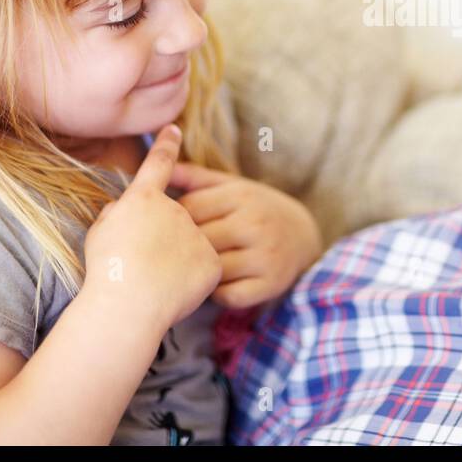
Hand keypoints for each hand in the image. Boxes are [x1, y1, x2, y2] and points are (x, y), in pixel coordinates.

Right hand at [82, 125, 222, 331]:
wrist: (128, 305)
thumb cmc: (106, 269)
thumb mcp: (99, 233)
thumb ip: (116, 215)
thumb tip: (124, 211)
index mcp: (145, 199)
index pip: (159, 164)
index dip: (166, 145)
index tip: (173, 129)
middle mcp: (177, 210)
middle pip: (172, 221)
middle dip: (159, 241)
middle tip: (138, 265)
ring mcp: (198, 234)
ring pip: (187, 248)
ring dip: (173, 263)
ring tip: (151, 283)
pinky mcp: (212, 262)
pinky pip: (200, 271)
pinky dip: (187, 283)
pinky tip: (169, 293)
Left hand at [169, 162, 323, 309]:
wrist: (304, 236)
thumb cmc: (257, 209)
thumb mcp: (233, 186)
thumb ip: (195, 177)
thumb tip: (156, 165)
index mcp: (242, 195)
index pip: (189, 208)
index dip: (171, 219)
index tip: (166, 227)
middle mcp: (255, 224)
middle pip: (199, 240)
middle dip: (181, 248)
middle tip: (170, 253)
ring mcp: (265, 255)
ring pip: (212, 269)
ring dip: (198, 272)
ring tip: (190, 269)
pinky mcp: (271, 284)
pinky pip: (228, 296)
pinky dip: (216, 294)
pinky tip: (214, 284)